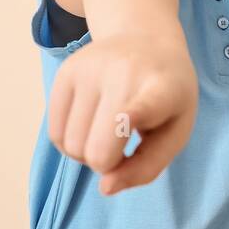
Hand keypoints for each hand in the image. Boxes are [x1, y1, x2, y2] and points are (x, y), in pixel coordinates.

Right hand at [48, 31, 198, 196]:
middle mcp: (123, 73)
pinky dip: (70, 143)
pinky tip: (90, 126)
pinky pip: (54, 134)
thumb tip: (105, 187)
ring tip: (108, 133)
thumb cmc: (166, 98)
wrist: (146, 40)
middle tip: (124, 145)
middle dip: (106, 163)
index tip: (124, 118)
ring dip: (86, 154)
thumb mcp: (174, 133)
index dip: (127, 118)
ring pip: (70, 146)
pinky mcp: (66, 71)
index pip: (140, 107)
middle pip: (95, 151)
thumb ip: (145, 168)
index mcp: (162, 89)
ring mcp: (90, 68)